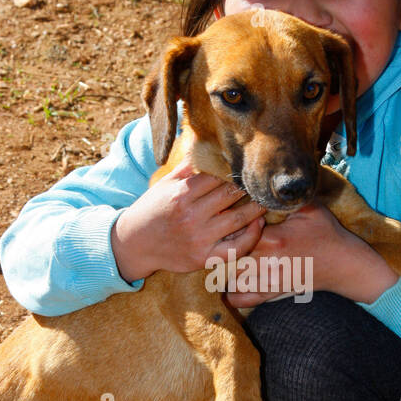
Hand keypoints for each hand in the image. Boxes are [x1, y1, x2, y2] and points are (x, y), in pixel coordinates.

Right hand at [111, 151, 265, 282]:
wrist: (133, 244)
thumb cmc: (152, 210)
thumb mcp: (164, 184)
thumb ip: (186, 166)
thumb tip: (204, 142)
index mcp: (181, 193)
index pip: (218, 176)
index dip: (235, 171)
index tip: (249, 166)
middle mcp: (190, 215)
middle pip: (230, 194)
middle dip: (248, 187)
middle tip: (264, 181)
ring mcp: (198, 238)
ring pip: (239, 218)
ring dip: (257, 208)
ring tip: (267, 199)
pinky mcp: (203, 258)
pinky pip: (235, 248)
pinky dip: (251, 236)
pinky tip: (258, 224)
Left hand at [223, 202, 397, 306]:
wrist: (344, 263)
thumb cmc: (326, 232)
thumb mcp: (309, 207)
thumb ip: (286, 196)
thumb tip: (267, 177)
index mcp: (274, 238)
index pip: (239, 232)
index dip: (231, 225)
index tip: (231, 220)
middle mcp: (269, 262)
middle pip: (231, 255)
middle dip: (224, 246)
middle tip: (220, 239)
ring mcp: (270, 281)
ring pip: (232, 278)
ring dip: (226, 269)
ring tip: (223, 258)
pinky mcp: (273, 293)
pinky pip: (245, 299)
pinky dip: (233, 294)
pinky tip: (228, 285)